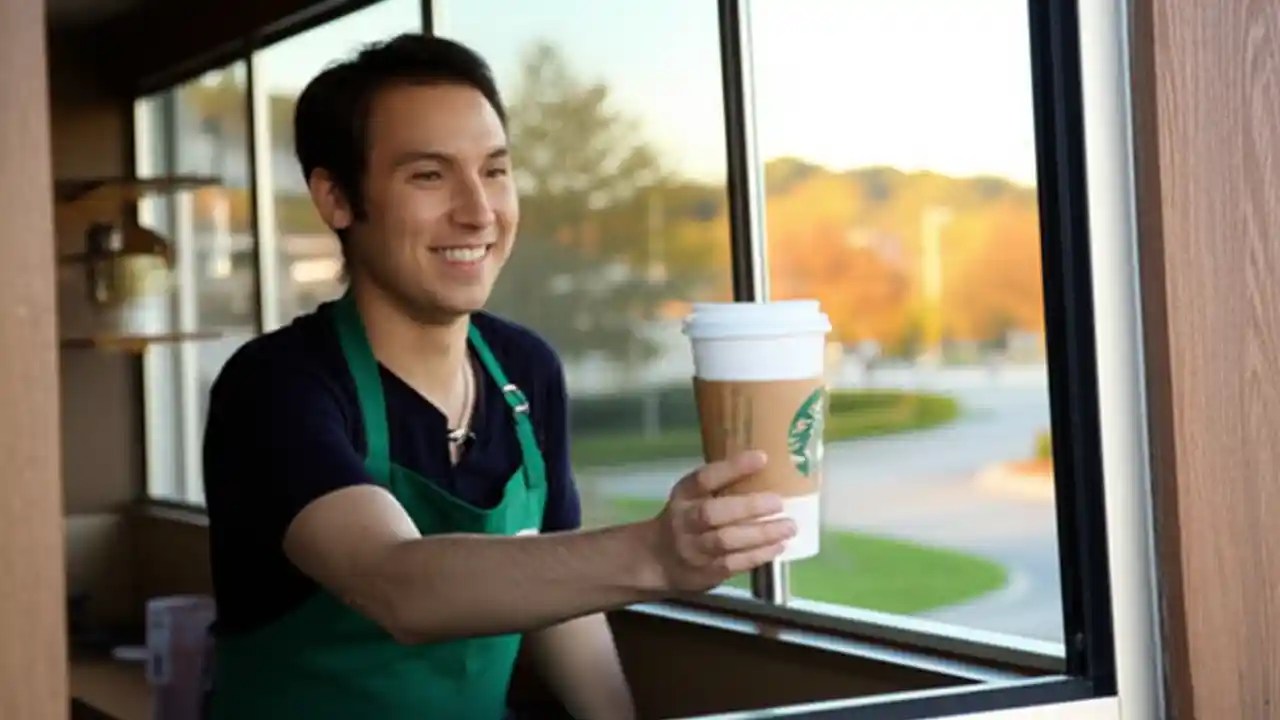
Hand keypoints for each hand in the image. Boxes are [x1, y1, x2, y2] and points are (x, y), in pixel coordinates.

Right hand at [648, 450, 796, 592]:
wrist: (658, 560)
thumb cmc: (688, 519)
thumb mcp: (694, 497)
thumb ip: (721, 487)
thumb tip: (769, 470)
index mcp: (684, 495)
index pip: (705, 478)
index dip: (732, 467)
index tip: (762, 457)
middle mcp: (685, 520)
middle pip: (713, 513)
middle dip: (748, 507)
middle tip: (778, 502)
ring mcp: (694, 548)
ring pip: (725, 540)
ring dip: (760, 534)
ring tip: (788, 526)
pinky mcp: (705, 571)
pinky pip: (733, 564)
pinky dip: (758, 555)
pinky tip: (778, 547)